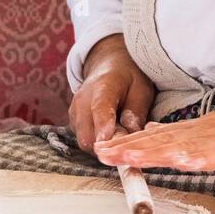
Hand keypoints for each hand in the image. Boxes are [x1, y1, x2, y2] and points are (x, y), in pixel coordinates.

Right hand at [68, 34, 156, 152]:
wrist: (108, 66)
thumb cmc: (128, 78)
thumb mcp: (141, 89)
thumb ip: (136, 112)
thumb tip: (131, 135)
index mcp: (102, 86)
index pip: (100, 109)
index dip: (103, 127)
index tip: (108, 141)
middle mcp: (82, 100)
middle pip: (88, 135)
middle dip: (106, 146)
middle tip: (126, 143)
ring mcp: (74, 112)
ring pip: (85, 142)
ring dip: (102, 146)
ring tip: (119, 133)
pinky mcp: (73, 122)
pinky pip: (84, 140)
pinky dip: (97, 142)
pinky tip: (109, 131)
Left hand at [93, 77, 214, 175]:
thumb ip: (194, 140)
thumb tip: (167, 141)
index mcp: (199, 131)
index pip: (159, 137)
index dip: (131, 144)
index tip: (105, 149)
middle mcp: (204, 133)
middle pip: (160, 140)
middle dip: (129, 148)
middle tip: (100, 152)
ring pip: (180, 146)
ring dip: (151, 151)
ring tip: (126, 155)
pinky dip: (196, 157)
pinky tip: (180, 161)